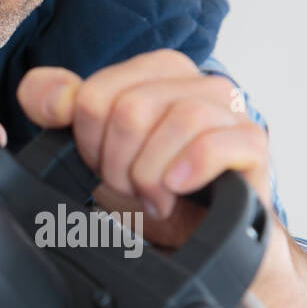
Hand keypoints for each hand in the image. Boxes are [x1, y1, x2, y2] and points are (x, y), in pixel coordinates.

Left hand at [17, 48, 279, 252]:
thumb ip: (57, 104)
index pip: (95, 94)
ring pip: (180, 120)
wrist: (201, 236)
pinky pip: (218, 143)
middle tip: (131, 189)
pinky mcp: (252, 144)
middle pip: (132, 109)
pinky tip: (178, 188)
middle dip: (120, 165)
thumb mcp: (95, 148)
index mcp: (156, 71)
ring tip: (155, 198)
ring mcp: (229, 110)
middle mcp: (195, 81)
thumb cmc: (152, 188)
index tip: (102, 167)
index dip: (88, 143)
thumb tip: (53, 100)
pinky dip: (191, 168)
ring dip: (153, 174)